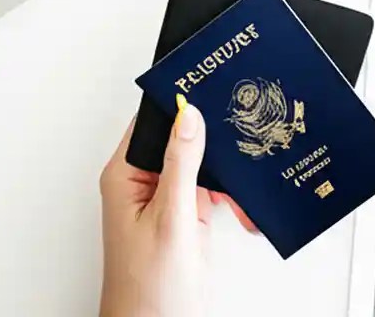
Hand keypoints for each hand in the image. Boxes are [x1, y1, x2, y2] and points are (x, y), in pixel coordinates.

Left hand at [98, 105, 256, 316]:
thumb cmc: (149, 288)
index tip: (208, 87)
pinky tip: (247, 203)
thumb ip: (182, 165)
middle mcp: (143, 184)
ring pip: (204, 164)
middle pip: (182, 139)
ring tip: (250, 171)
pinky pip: (214, 189)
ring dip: (229, 171)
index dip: (179, 103)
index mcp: (125, 178)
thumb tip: (189, 116)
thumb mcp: (171, 218)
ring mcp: (166, 200)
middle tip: (242, 128)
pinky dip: (234, 194)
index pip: (152, 123)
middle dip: (215, 139)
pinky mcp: (185, 215)